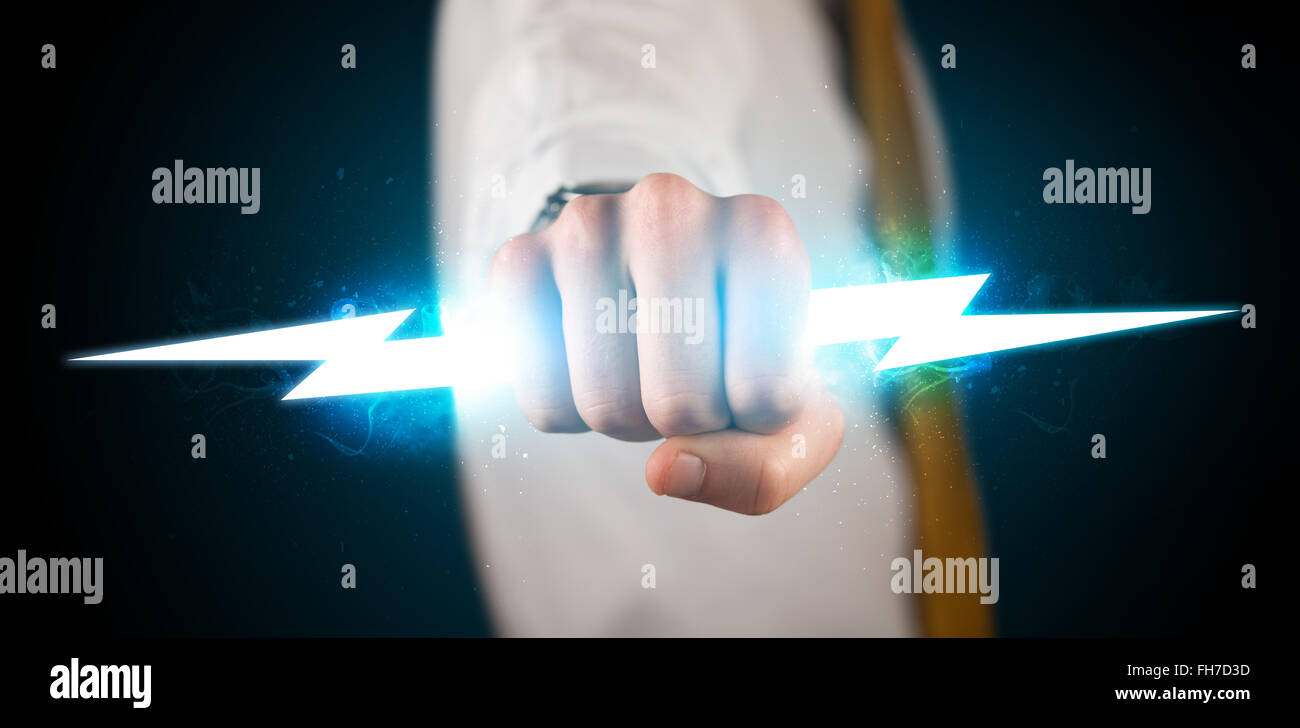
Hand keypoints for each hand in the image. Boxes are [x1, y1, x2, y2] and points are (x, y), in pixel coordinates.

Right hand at [487, 173, 843, 513]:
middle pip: (680, 404)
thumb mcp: (793, 418)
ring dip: (627, 421)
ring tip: (643, 366)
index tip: (754, 371)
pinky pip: (541, 399)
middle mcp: (672, 207)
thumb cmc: (743, 354)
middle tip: (693, 375)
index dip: (758, 418)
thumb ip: (763, 469)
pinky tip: (590, 362)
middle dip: (687, 424)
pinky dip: (568, 413)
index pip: (765, 396)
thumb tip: (665, 471)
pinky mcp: (520, 257)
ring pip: (605, 405)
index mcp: (761, 232)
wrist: (669, 284)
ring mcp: (587, 224)